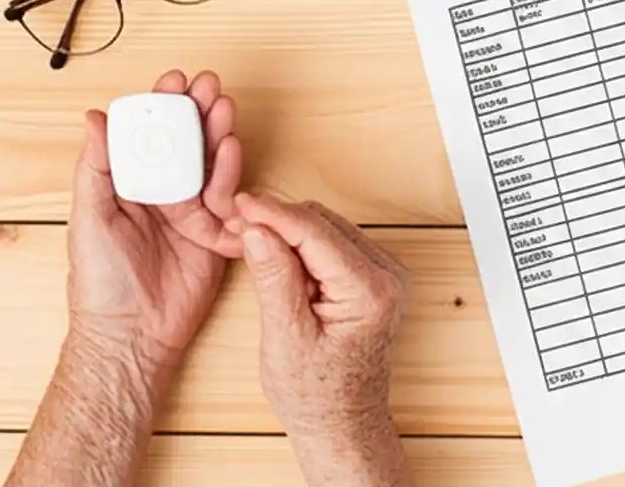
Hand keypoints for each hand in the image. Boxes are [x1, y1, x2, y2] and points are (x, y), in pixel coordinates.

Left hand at [67, 69, 243, 380]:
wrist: (132, 335)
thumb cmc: (101, 282)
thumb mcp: (89, 218)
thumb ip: (96, 167)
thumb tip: (96, 117)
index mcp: (129, 186)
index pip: (148, 136)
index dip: (162, 107)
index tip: (174, 81)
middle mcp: (163, 195)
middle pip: (186, 144)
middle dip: (198, 112)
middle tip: (209, 84)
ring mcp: (192, 214)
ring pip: (210, 165)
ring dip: (219, 134)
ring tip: (225, 108)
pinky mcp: (216, 236)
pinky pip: (229, 200)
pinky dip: (233, 176)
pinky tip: (233, 151)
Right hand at [236, 193, 412, 486]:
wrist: (342, 422)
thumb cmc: (315, 395)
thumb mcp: (285, 338)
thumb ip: (275, 279)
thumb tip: (258, 229)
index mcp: (370, 292)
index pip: (316, 233)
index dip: (274, 213)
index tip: (240, 203)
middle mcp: (388, 277)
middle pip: (324, 224)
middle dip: (278, 220)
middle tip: (235, 224)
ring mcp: (386, 275)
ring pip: (328, 229)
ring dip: (288, 230)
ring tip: (248, 240)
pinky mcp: (374, 278)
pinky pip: (334, 244)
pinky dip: (302, 244)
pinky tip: (274, 255)